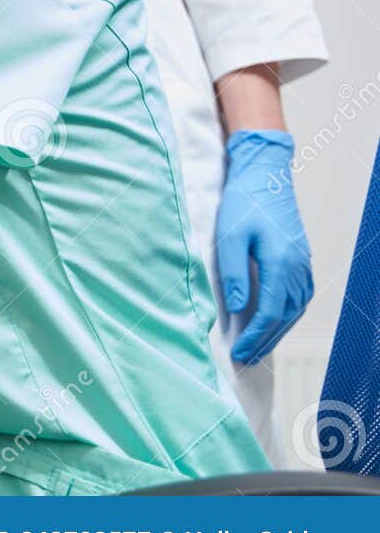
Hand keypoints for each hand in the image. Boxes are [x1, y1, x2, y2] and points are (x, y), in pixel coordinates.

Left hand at [216, 129, 312, 364]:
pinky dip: (289, 313)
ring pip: (296, 308)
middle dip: (266, 339)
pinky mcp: (301, 257)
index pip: (270, 312)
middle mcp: (297, 267)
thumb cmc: (243, 202)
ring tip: (260, 346)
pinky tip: (277, 319)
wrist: (265, 174)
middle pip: (286, 315)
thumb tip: (239, 310)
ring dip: (279, 330)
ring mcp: (303, 262)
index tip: (238, 352)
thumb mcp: (230, 237)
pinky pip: (300, 294)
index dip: (255, 336)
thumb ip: (235, 274)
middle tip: (247, 359)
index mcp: (280, 263)